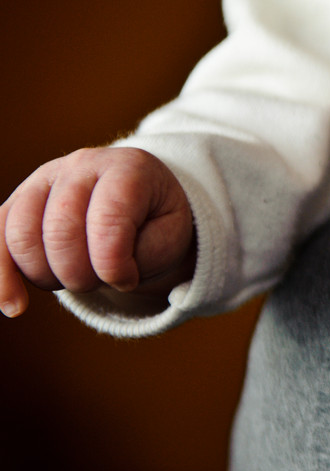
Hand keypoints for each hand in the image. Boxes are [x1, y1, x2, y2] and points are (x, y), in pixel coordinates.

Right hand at [0, 147, 194, 317]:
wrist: (139, 204)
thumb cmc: (156, 222)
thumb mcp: (171, 236)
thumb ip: (145, 252)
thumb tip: (106, 268)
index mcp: (128, 168)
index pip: (108, 220)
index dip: (113, 264)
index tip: (127, 280)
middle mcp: (82, 165)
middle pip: (60, 231)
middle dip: (79, 274)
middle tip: (101, 280)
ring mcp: (44, 179)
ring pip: (21, 237)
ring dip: (46, 276)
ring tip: (74, 280)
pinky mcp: (18, 202)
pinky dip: (0, 276)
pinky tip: (13, 305)